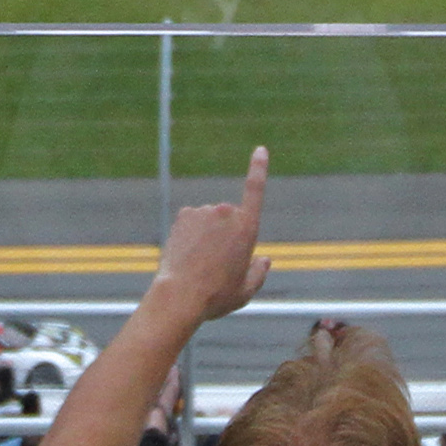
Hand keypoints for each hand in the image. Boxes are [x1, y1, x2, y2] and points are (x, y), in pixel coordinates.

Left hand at [152, 147, 271, 325]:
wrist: (180, 296)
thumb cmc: (216, 297)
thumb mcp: (246, 291)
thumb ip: (259, 273)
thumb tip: (264, 260)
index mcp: (247, 228)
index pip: (255, 189)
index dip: (258, 168)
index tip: (260, 149)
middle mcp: (227, 213)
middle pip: (230, 219)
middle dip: (225, 234)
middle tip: (217, 264)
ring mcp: (203, 211)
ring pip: (209, 221)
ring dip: (207, 235)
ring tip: (200, 263)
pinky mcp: (184, 215)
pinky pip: (192, 222)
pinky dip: (191, 234)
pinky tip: (187, 255)